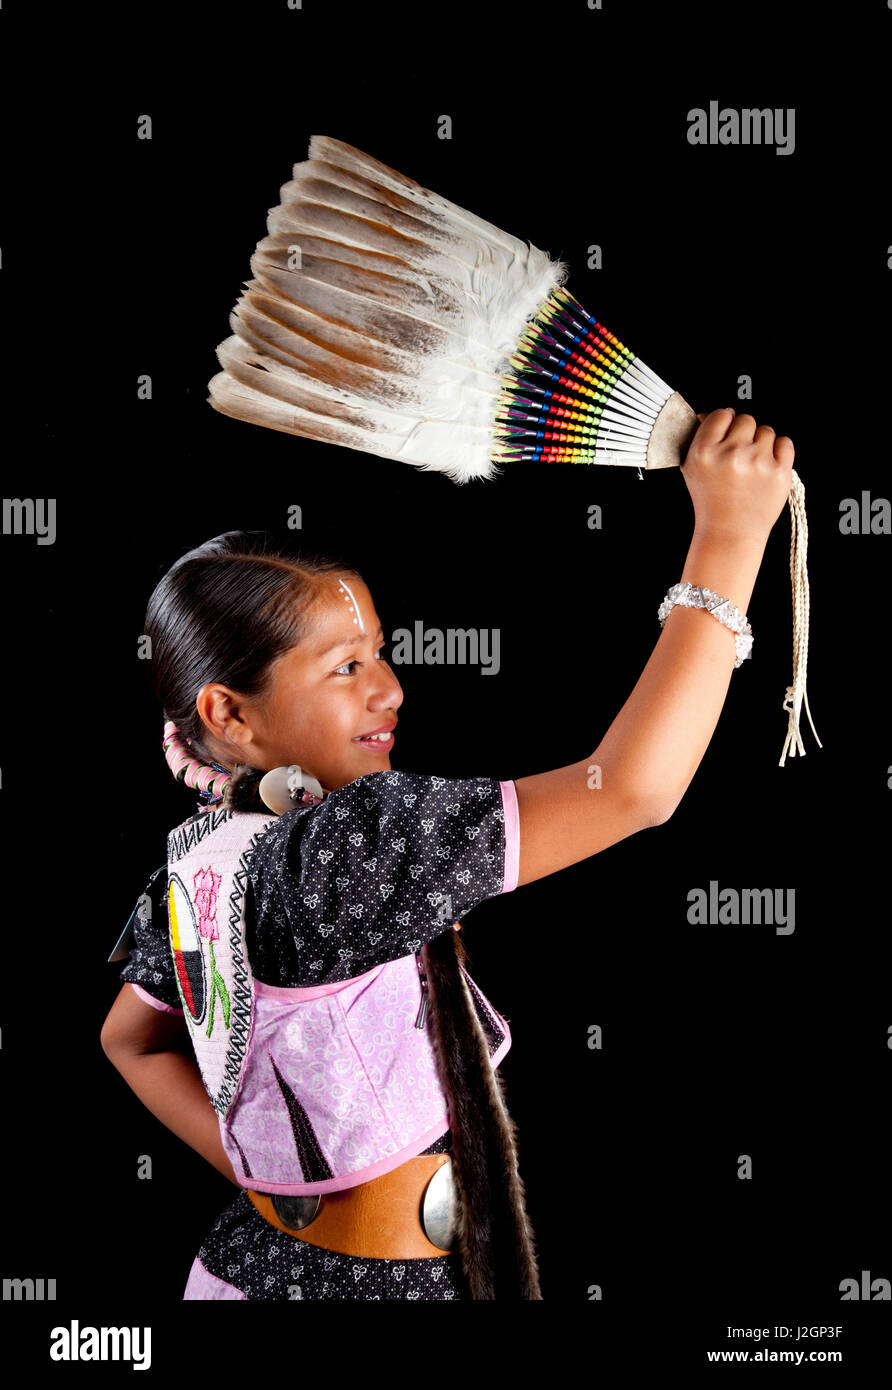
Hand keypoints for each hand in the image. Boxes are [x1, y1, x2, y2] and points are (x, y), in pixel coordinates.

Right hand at [680, 408, 793, 546]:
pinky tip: (766, 467)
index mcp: (704, 452)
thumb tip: (713, 414)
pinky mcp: (779, 472)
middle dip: (743, 434)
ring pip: (766, 431)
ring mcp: (757, 462)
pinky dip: (778, 451)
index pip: (721, 414)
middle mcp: (731, 454)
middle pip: (746, 419)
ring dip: (761, 444)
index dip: (725, 422)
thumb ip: (699, 438)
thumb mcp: (691, 469)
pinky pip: (785, 443)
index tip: (727, 432)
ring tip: (752, 466)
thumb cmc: (710, 502)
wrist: (729, 534)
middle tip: (739, 454)